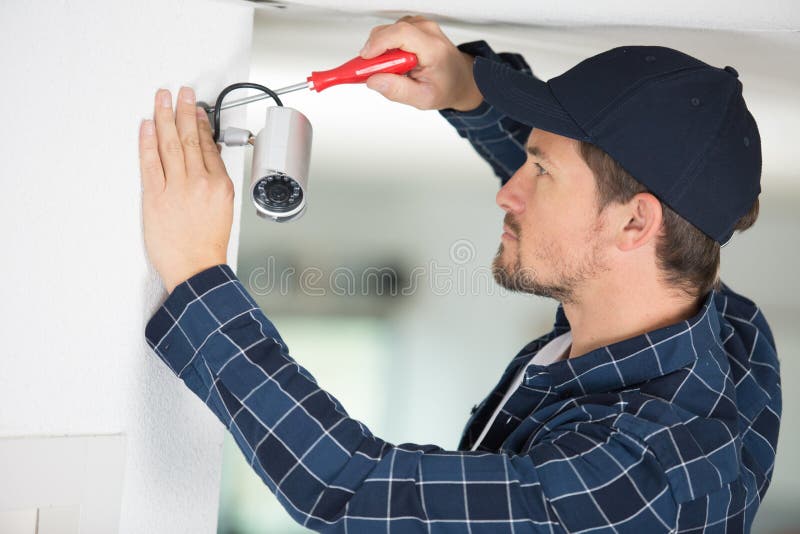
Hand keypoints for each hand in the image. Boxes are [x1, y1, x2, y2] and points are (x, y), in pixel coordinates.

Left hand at [138, 87, 233, 293]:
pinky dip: (148, 142)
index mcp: (220, 185)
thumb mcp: (223, 209)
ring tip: (163, 99)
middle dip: (184, 111)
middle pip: (191, 138)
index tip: (198, 111)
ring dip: (166, 117)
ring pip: (171, 144)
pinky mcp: (156, 197)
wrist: (196, 269)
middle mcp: (200, 183)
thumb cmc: (208, 245)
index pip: (210, 146)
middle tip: (182, 93)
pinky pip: (151, 163)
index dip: (202, 124)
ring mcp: (177, 189)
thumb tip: (206, 160)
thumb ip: (215, 182)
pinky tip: (147, 126)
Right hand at [359, 15, 482, 111]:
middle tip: (371, 72)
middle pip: (390, 31)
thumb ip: (398, 91)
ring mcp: (421, 26)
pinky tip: (393, 62)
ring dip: (381, 51)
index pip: (401, 34)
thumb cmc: (446, 87)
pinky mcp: (414, 26)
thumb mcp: (423, 99)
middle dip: (375, 52)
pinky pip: (391, 32)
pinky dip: (386, 47)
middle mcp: (428, 31)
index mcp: (433, 48)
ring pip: (388, 31)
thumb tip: (374, 81)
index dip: (378, 44)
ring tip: (389, 70)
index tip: (365, 58)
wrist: (460, 79)